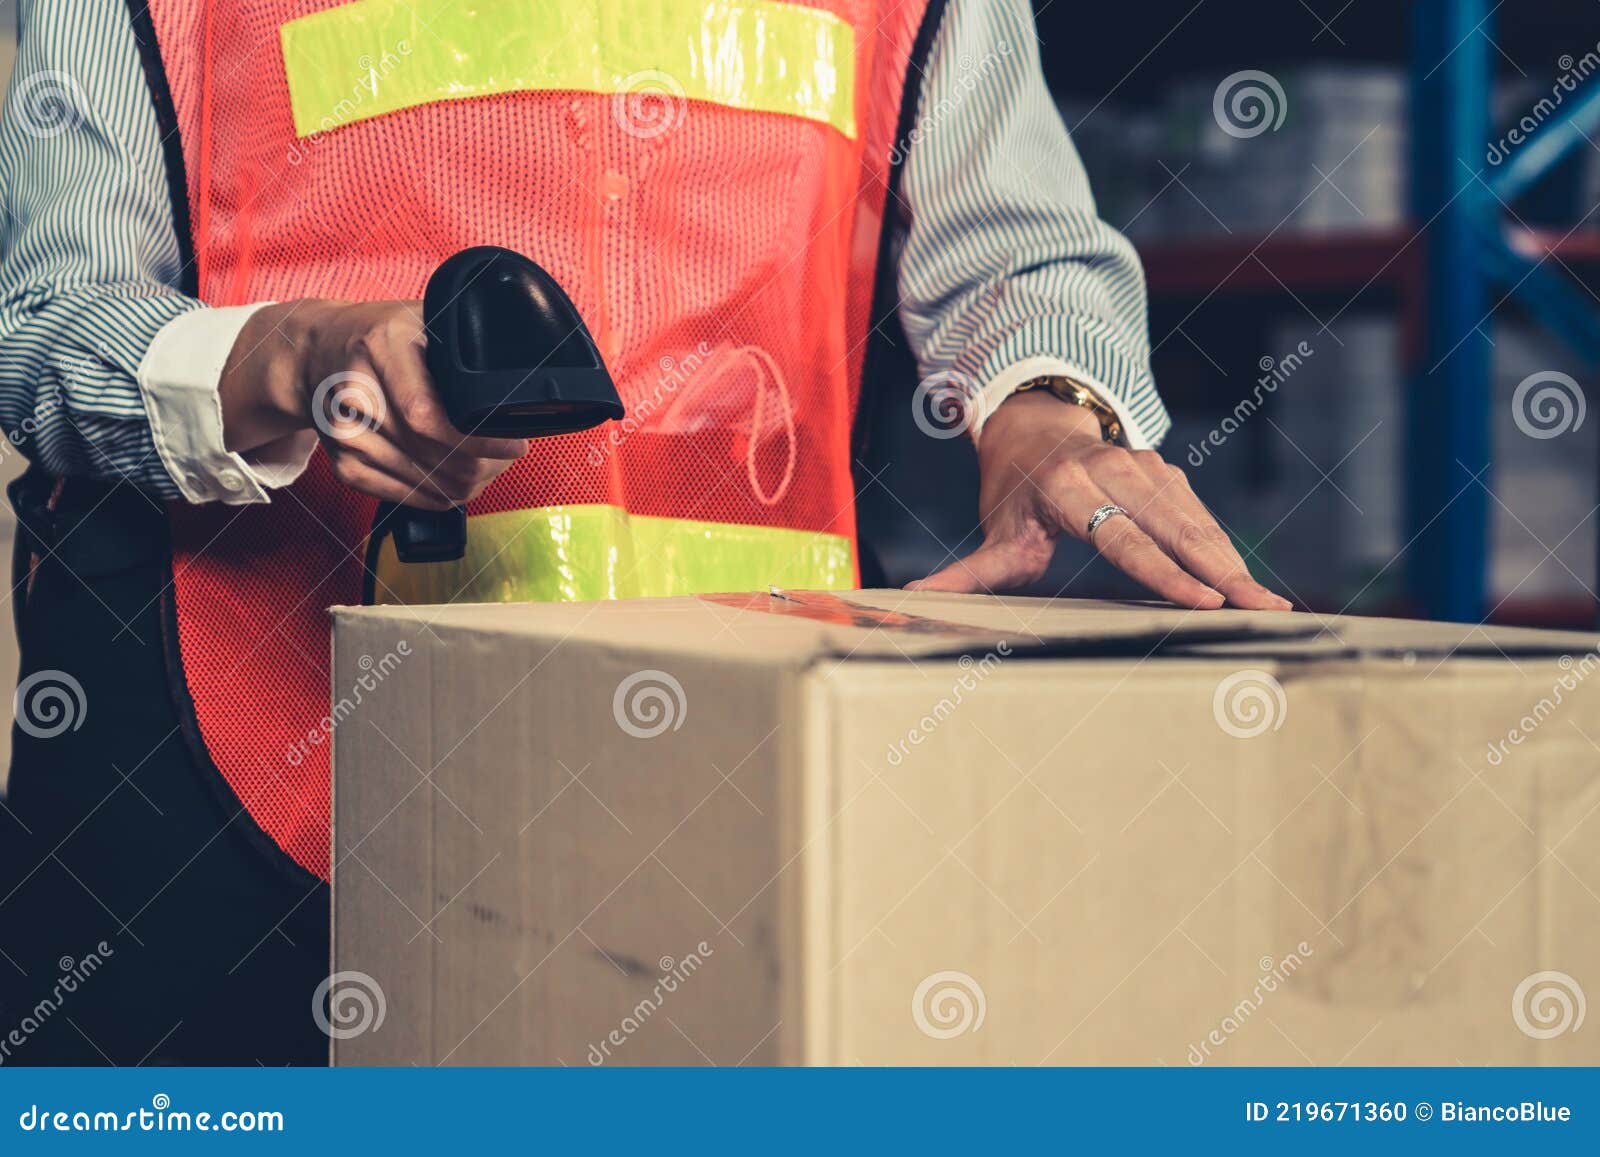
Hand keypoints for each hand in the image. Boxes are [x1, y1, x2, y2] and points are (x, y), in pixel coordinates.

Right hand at [218, 300, 526, 510]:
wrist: (316, 353)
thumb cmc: (381, 335)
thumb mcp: (422, 318)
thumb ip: (462, 342)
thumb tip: (513, 381)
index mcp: (380, 349)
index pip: (429, 415)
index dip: (478, 440)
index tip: (514, 446)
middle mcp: (354, 396)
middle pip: (432, 455)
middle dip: (483, 463)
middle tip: (506, 456)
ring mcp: (345, 438)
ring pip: (426, 482)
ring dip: (467, 483)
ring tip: (487, 466)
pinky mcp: (344, 467)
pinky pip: (406, 497)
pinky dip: (440, 495)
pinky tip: (457, 481)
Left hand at [909, 390, 1291, 609]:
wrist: (1036, 425)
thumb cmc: (1014, 491)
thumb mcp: (994, 529)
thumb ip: (966, 573)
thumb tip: (910, 599)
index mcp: (1072, 488)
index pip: (1124, 539)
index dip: (1164, 573)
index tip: (1203, 602)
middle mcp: (1117, 471)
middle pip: (1176, 530)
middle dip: (1221, 573)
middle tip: (1261, 612)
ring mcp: (1148, 468)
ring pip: (1198, 524)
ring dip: (1236, 567)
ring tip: (1274, 609)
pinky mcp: (1169, 474)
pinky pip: (1202, 519)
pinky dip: (1228, 553)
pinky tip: (1253, 589)